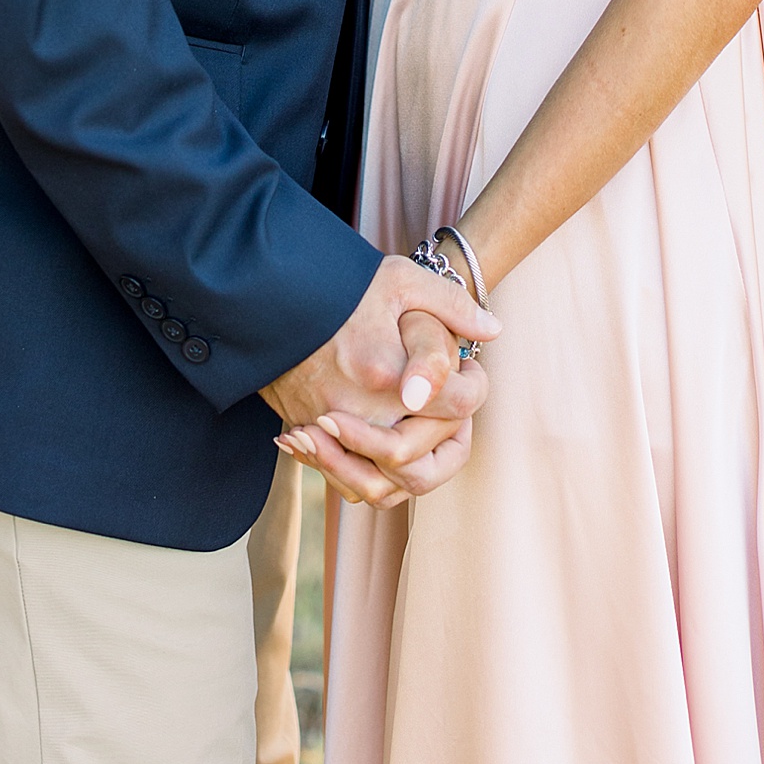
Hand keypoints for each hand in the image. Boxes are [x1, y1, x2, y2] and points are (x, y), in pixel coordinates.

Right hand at [262, 257, 496, 506]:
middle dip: (449, 430)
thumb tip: (493, 332)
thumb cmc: (340, 286)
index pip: (459, 404)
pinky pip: (350, 484)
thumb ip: (451, 305)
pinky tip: (387, 449)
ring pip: (386, 484)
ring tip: (425, 430)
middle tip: (452, 400)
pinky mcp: (309, 437)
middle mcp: (359, 411)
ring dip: (413, 466)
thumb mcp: (399, 279)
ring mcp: (330, 431)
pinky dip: (373, 477)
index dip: (476, 387)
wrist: (270, 296)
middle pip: (426, 453)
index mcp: (386, 371)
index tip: (472, 370)